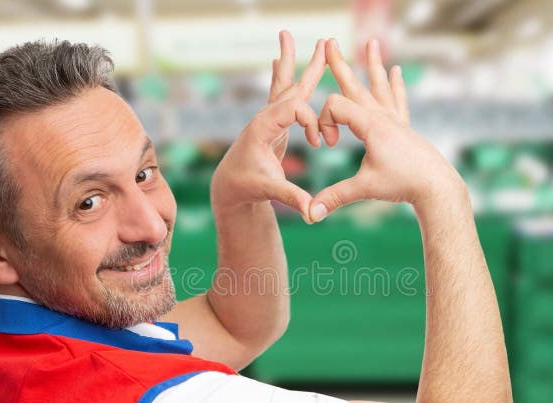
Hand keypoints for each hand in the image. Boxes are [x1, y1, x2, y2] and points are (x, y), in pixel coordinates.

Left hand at [211, 32, 325, 222]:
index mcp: (263, 127)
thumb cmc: (246, 187)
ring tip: (305, 40)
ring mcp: (269, 118)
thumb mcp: (270, 191)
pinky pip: (284, 97)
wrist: (229, 187)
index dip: (312, 122)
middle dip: (309, 65)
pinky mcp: (274, 124)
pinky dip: (289, 78)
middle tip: (323, 41)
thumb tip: (312, 212)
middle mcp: (264, 117)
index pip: (294, 109)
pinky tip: (280, 60)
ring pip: (287, 86)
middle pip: (290, 85)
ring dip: (298, 64)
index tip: (320, 143)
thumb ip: (291, 197)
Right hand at [308, 39, 464, 222]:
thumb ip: (334, 198)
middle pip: (355, 84)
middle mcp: (382, 116)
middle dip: (339, 64)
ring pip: (379, 85)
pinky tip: (396, 71)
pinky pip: (396, 99)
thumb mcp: (364, 189)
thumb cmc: (403, 184)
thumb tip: (309, 215)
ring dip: (372, 64)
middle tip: (328, 42)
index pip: (334, 106)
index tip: (329, 145)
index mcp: (371, 124)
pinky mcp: (403, 127)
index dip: (324, 122)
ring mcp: (394, 119)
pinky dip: (394, 85)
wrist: (436, 186)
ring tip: (372, 42)